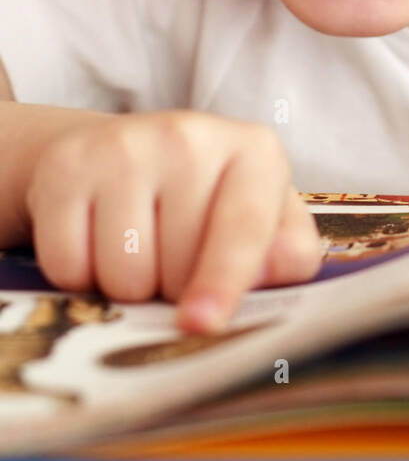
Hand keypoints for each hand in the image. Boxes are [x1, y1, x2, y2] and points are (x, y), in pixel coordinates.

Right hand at [24, 110, 324, 332]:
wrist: (130, 156)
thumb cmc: (214, 203)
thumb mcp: (269, 221)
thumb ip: (288, 252)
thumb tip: (276, 268)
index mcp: (255, 153)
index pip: (243, 227)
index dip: (223, 282)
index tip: (201, 323)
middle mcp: (190, 136)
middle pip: (177, 267)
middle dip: (175, 290)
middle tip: (174, 264)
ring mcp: (124, 145)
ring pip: (122, 274)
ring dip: (128, 289)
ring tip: (140, 252)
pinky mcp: (67, 164)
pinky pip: (68, 265)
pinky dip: (80, 277)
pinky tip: (98, 244)